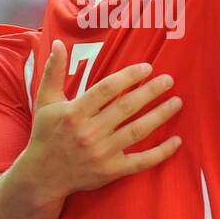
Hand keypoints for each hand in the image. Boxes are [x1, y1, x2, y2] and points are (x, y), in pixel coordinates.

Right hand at [20, 41, 181, 200]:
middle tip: (169, 80)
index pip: (106, 89)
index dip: (128, 77)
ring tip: (177, 102)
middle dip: (150, 92)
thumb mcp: (44, 101)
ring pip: (137, 131)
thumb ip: (53, 72)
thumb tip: (57, 43)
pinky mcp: (111, 171)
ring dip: (160, 116)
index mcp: (74, 112)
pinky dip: (161, 152)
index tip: (147, 68)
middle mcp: (89, 132)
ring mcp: (102, 153)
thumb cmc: (45, 134)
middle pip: (126, 107)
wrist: (42, 176)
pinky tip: (177, 141)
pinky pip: (141, 161)